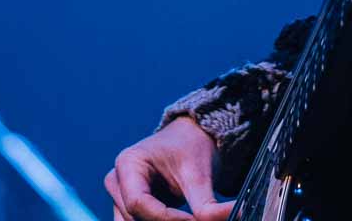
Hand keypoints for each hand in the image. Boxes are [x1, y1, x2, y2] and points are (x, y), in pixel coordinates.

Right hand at [105, 116, 231, 220]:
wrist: (192, 139)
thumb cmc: (191, 148)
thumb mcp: (200, 174)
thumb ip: (208, 206)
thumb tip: (234, 217)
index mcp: (128, 164)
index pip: (138, 203)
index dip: (166, 218)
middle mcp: (117, 182)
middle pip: (134, 218)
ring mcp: (121, 197)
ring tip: (193, 219)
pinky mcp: (132, 210)